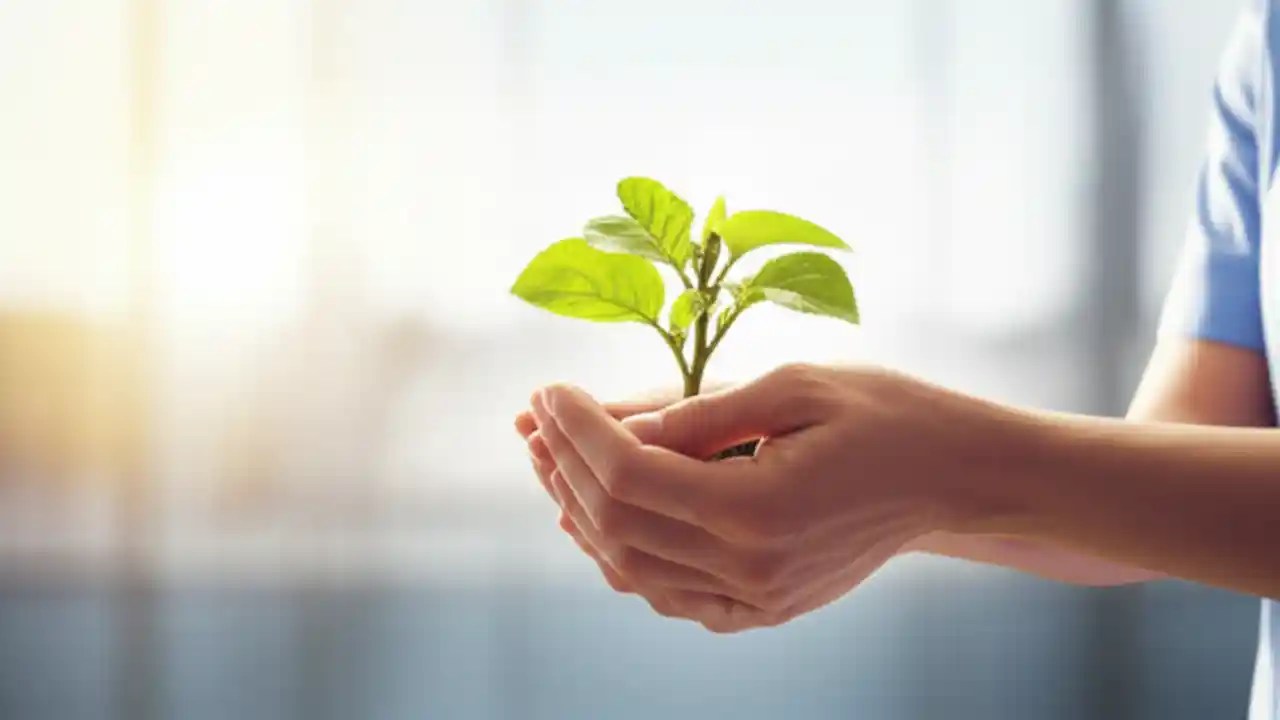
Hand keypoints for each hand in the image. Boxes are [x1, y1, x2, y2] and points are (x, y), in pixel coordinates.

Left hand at [517, 364, 1022, 631]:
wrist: (952, 477)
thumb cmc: (885, 414)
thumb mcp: (795, 387)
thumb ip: (700, 414)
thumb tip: (620, 430)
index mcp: (760, 508)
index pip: (630, 474)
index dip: (577, 429)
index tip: (547, 389)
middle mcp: (751, 568)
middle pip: (618, 523)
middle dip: (564, 465)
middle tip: (534, 419)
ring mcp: (757, 599)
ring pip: (631, 568)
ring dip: (580, 512)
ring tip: (549, 458)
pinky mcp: (763, 607)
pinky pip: (667, 593)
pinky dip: (622, 556)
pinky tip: (596, 517)